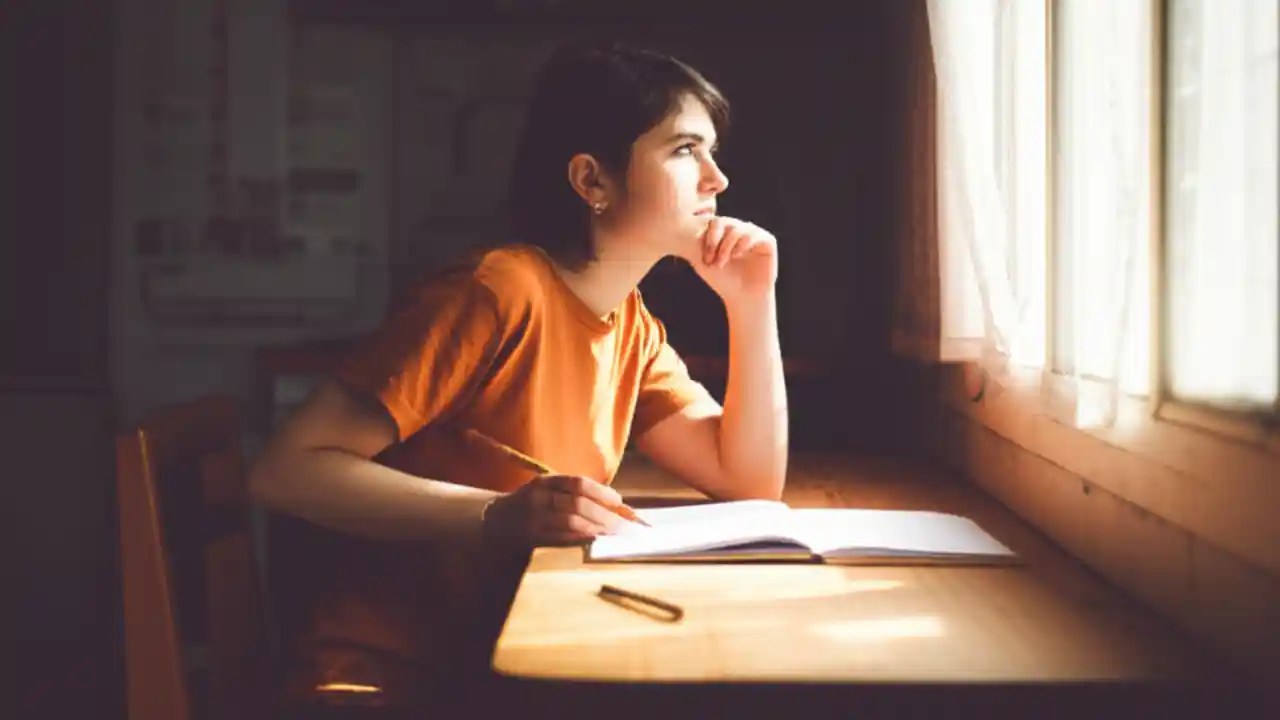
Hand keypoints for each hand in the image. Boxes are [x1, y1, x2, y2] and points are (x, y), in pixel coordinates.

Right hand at [482, 474, 634, 547]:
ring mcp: (534, 518)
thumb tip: (617, 506)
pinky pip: (562, 538)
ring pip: (571, 522)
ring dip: (597, 529)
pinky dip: (582, 540)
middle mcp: (539, 497)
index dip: (602, 492)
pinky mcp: (533, 537)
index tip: (620, 502)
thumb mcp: (549, 491)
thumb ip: (577, 495)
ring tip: (614, 535)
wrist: (497, 521)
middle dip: (605, 516)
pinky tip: (596, 542)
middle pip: (578, 504)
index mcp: (546, 482)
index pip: (578, 483)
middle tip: (626, 527)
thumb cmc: (533, 505)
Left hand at [690, 216, 778, 305]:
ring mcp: (754, 234)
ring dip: (726, 245)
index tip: (704, 258)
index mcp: (725, 232)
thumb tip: (685, 226)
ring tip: (721, 262)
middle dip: (715, 241)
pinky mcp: (768, 241)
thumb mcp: (702, 261)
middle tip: (710, 260)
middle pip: (724, 222)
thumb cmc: (722, 281)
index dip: (707, 237)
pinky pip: (753, 233)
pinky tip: (736, 255)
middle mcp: (740, 230)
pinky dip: (742, 243)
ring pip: (737, 228)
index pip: (713, 222)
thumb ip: (694, 243)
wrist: (743, 298)